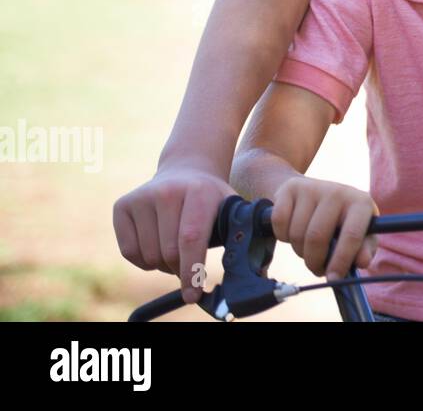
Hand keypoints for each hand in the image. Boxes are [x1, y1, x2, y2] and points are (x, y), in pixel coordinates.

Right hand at [112, 165, 235, 303]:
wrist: (186, 170)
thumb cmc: (213, 200)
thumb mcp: (232, 208)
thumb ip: (245, 237)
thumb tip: (258, 275)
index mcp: (199, 191)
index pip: (191, 240)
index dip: (192, 271)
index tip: (193, 295)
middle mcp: (167, 191)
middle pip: (169, 252)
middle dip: (180, 270)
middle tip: (190, 265)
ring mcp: (141, 197)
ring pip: (148, 256)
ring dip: (163, 265)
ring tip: (176, 249)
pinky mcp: (122, 205)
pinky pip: (129, 252)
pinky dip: (143, 260)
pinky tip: (157, 243)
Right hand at [271, 177, 378, 281]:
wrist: (317, 192)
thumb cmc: (343, 220)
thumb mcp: (361, 233)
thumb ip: (364, 249)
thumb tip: (362, 261)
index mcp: (360, 203)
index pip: (351, 235)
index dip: (340, 260)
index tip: (333, 278)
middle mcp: (338, 191)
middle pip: (317, 236)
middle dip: (314, 261)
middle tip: (317, 268)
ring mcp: (313, 187)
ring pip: (296, 233)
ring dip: (299, 251)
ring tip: (308, 248)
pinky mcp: (291, 187)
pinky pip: (279, 222)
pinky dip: (282, 236)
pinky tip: (293, 231)